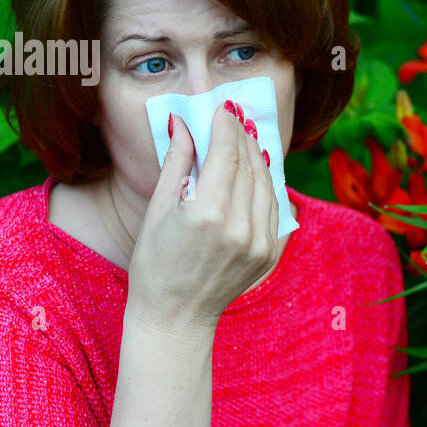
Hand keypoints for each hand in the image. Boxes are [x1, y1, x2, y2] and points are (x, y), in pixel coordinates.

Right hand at [126, 101, 280, 332]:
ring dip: (256, 158)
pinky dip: (265, 185)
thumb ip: (177, 163)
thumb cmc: (154, 264)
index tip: (221, 109)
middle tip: (234, 118)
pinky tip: (254, 172)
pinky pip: (272, 208)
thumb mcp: (158, 210)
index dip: (225, 127)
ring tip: (243, 140)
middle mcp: (239, 227)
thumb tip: (183, 123)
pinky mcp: (268, 254)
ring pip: (266, 184)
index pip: (226, 154)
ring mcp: (259, 242)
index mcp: (207, 213)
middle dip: (241, 137)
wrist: (175, 317)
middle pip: (249, 165)